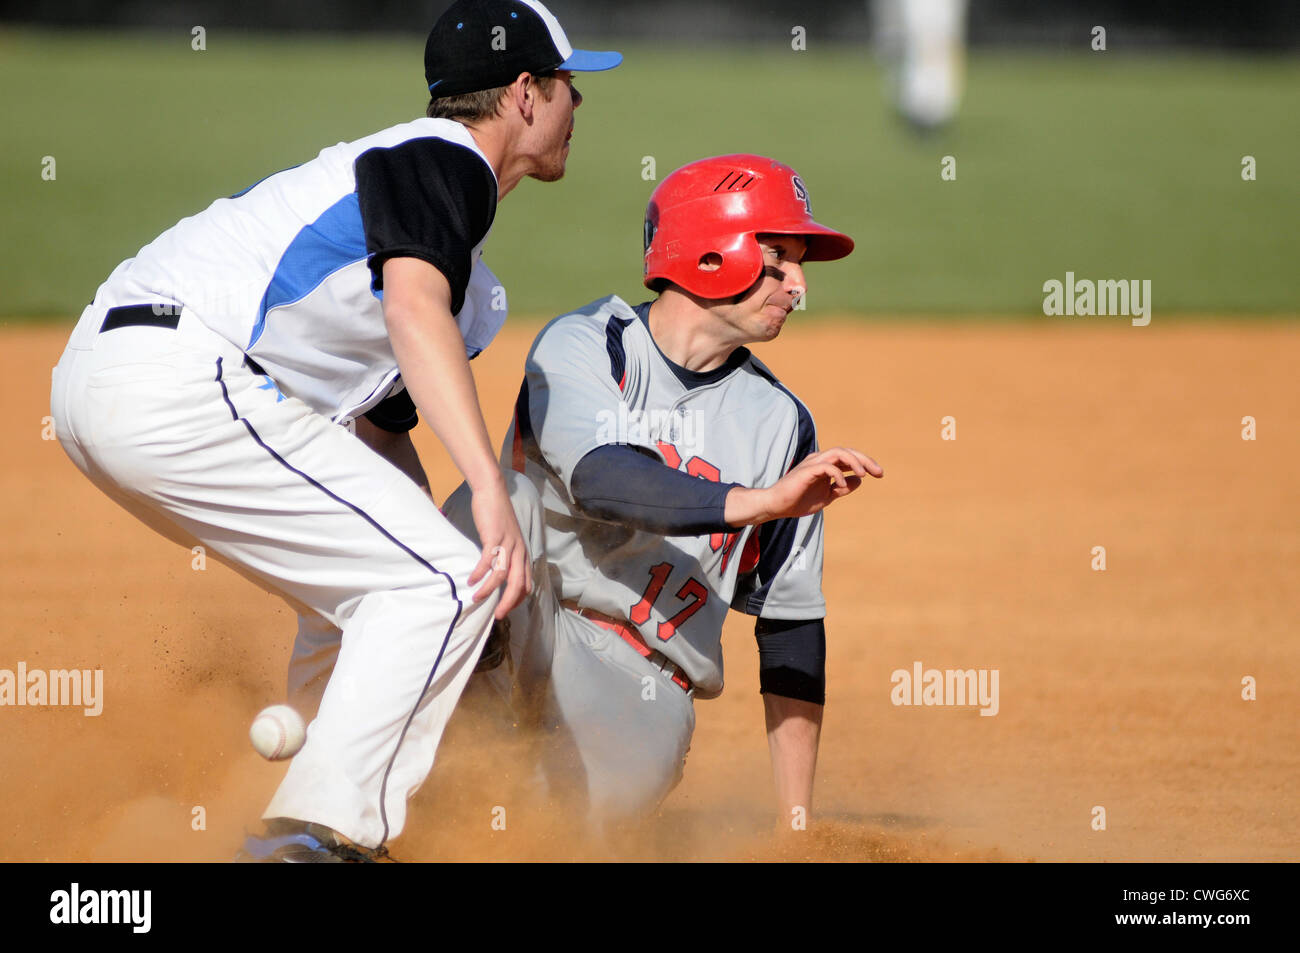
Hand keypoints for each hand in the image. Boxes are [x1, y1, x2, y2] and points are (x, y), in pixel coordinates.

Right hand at [467, 479, 532, 618]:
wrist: (493, 492)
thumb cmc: (497, 516)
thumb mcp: (508, 539)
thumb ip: (506, 555)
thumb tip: (497, 573)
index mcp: (523, 553)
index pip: (527, 583)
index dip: (518, 599)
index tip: (506, 608)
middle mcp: (519, 551)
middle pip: (518, 584)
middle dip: (508, 603)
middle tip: (498, 616)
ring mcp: (508, 544)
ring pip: (502, 575)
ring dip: (489, 589)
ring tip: (477, 598)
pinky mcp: (495, 536)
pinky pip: (488, 560)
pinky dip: (480, 572)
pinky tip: (471, 579)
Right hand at [725, 446, 881, 525]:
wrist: (777, 506)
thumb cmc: (799, 501)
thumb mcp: (827, 496)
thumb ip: (841, 488)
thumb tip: (858, 481)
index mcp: (825, 465)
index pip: (848, 457)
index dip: (865, 463)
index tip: (879, 474)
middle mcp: (820, 460)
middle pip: (847, 452)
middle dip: (865, 460)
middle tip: (879, 472)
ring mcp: (813, 463)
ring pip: (838, 453)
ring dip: (854, 462)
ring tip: (864, 474)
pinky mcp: (807, 470)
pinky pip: (827, 466)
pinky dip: (838, 474)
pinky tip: (842, 485)